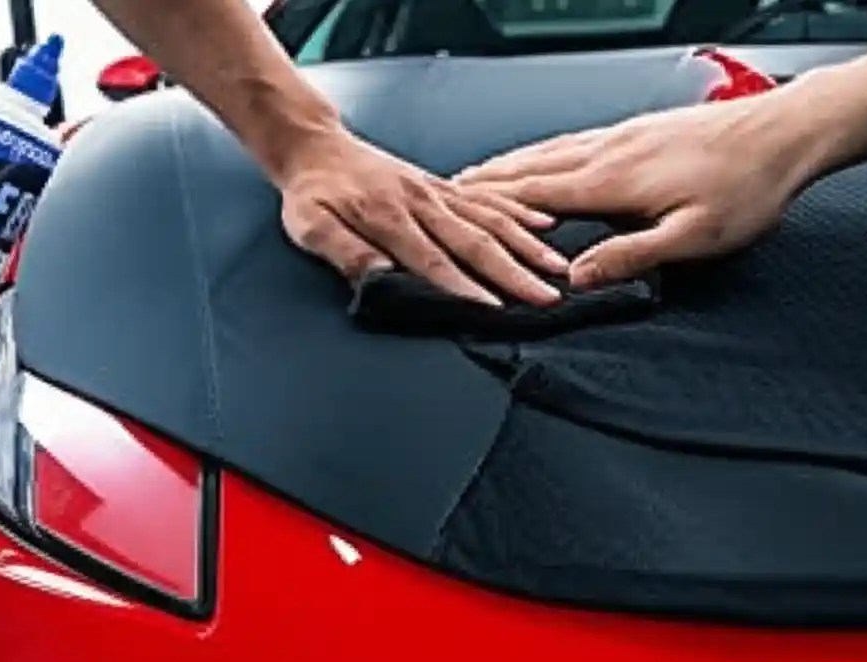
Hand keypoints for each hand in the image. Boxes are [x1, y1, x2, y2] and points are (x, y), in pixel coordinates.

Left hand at [277, 128, 569, 305]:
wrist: (314, 146)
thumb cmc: (311, 193)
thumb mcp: (310, 227)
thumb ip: (345, 252)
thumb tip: (380, 279)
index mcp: (388, 218)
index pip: (433, 262)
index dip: (465, 288)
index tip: (495, 310)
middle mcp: (421, 203)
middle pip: (475, 242)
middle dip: (514, 274)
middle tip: (545, 298)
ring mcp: (436, 192)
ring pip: (490, 219)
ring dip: (526, 246)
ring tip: (556, 269)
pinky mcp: (442, 186)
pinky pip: (487, 199)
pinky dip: (518, 213)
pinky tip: (544, 227)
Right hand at [456, 95, 824, 287]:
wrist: (784, 132)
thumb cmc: (747, 186)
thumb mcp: (692, 237)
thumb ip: (631, 255)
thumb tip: (579, 277)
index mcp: (614, 181)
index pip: (535, 195)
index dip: (491, 206)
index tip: (456, 210)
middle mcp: (610, 151)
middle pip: (531, 168)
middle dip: (487, 183)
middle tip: (450, 192)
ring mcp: (623, 136)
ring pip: (549, 150)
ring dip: (510, 165)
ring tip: (481, 176)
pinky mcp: (639, 130)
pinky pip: (573, 140)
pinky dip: (543, 151)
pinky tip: (543, 155)